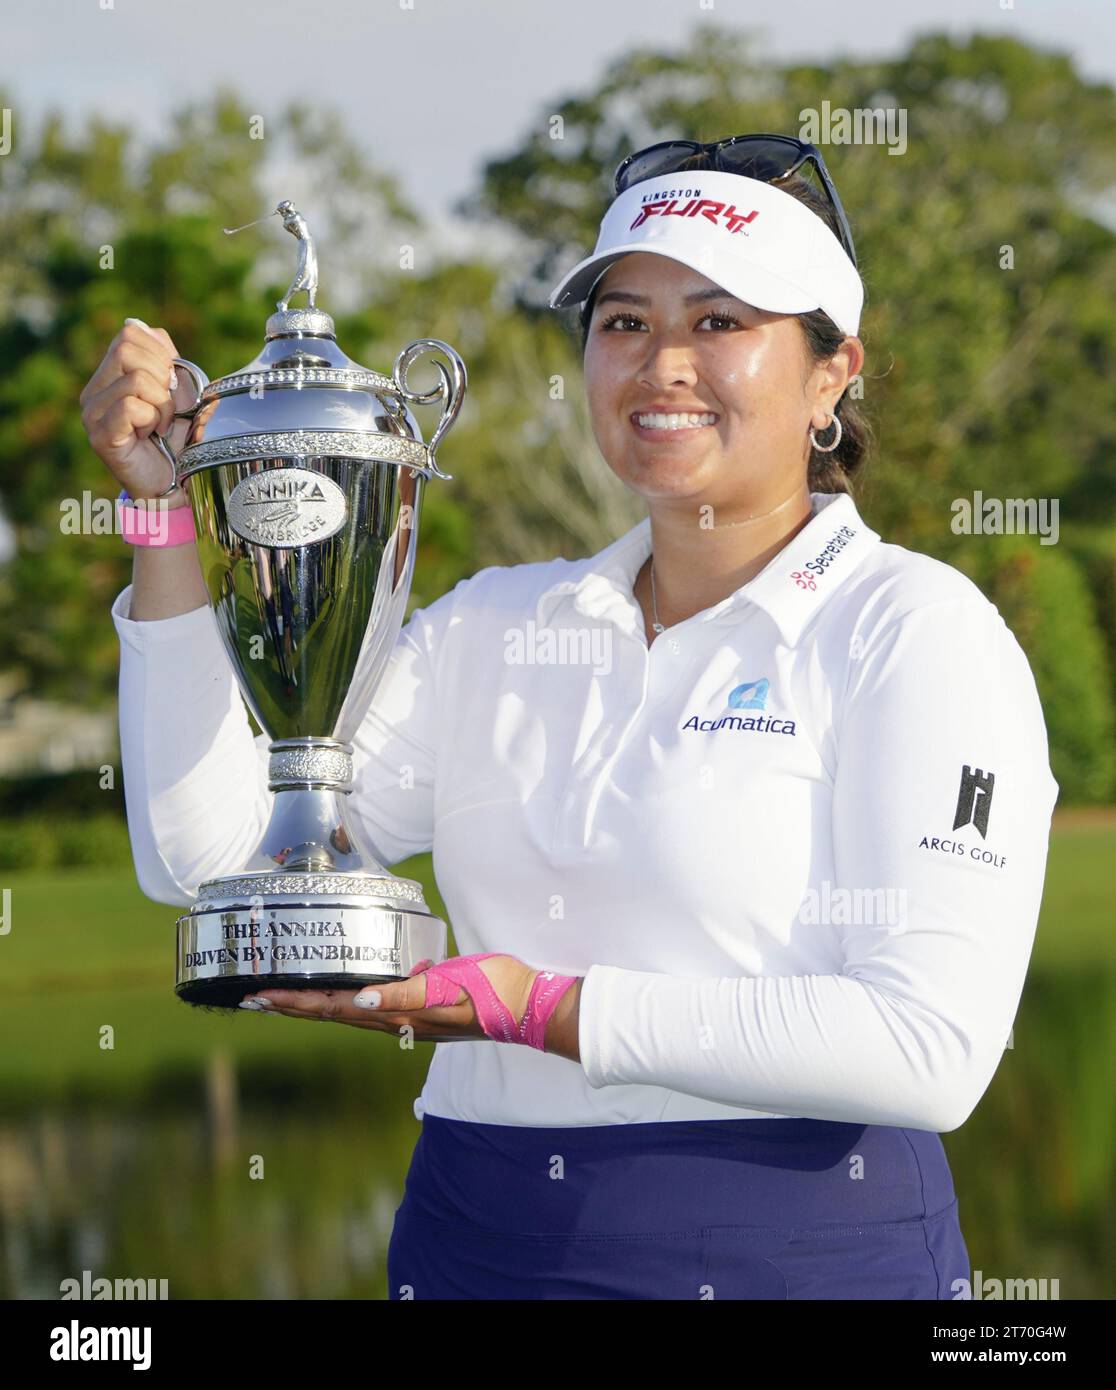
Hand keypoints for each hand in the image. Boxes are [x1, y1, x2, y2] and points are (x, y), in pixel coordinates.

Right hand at [78, 318, 192, 502]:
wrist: (174, 482)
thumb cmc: (176, 438)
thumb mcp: (178, 391)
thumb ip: (165, 359)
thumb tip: (145, 328)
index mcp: (110, 374)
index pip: (130, 333)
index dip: (162, 353)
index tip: (171, 384)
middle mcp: (94, 390)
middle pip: (127, 348)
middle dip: (162, 375)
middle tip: (167, 405)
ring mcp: (92, 412)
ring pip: (134, 379)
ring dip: (161, 403)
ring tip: (160, 424)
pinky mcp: (99, 434)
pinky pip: (130, 406)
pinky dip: (152, 419)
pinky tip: (151, 434)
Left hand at [241, 954, 539, 1043]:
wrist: (526, 1007)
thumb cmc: (490, 993)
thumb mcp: (447, 987)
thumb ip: (406, 996)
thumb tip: (361, 1001)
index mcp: (395, 1013)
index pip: (332, 1007)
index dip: (294, 1002)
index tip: (259, 997)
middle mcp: (394, 1021)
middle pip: (330, 1013)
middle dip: (290, 1006)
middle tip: (250, 998)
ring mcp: (406, 1019)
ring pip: (346, 1012)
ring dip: (311, 1005)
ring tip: (282, 997)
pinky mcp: (420, 1010)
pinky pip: (370, 1006)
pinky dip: (344, 1000)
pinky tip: (342, 993)